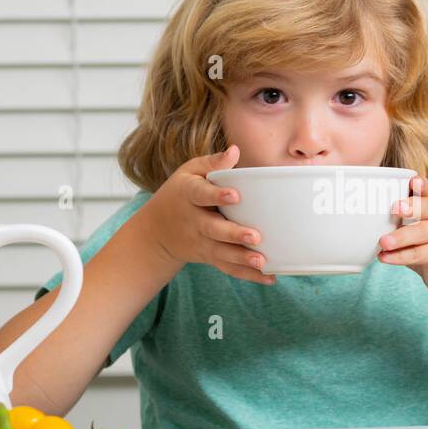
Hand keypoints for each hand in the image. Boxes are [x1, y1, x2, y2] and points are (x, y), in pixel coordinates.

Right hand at [145, 144, 275, 284]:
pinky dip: (248, 276)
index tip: (235, 195)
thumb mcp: (190, 172)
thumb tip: (235, 151)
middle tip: (255, 236)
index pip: (201, 194)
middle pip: (213, 229)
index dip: (217, 195)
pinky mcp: (210, 257)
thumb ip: (212, 163)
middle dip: (233, 234)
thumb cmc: (181, 193)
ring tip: (262, 262)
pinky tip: (269, 277)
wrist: (158, 230)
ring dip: (242, 259)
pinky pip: (228, 268)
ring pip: (222, 253)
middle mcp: (194, 221)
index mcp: (188, 195)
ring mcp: (202, 242)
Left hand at [376, 175, 427, 295]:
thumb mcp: (414, 226)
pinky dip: (399, 256)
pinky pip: (418, 254)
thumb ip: (397, 219)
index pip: (426, 190)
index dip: (421, 184)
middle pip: (427, 207)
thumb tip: (362, 216)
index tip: (412, 180)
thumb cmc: (426, 244)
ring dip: (401, 237)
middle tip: (395, 208)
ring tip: (383, 242)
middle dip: (412, 206)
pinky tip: (384, 257)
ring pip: (421, 233)